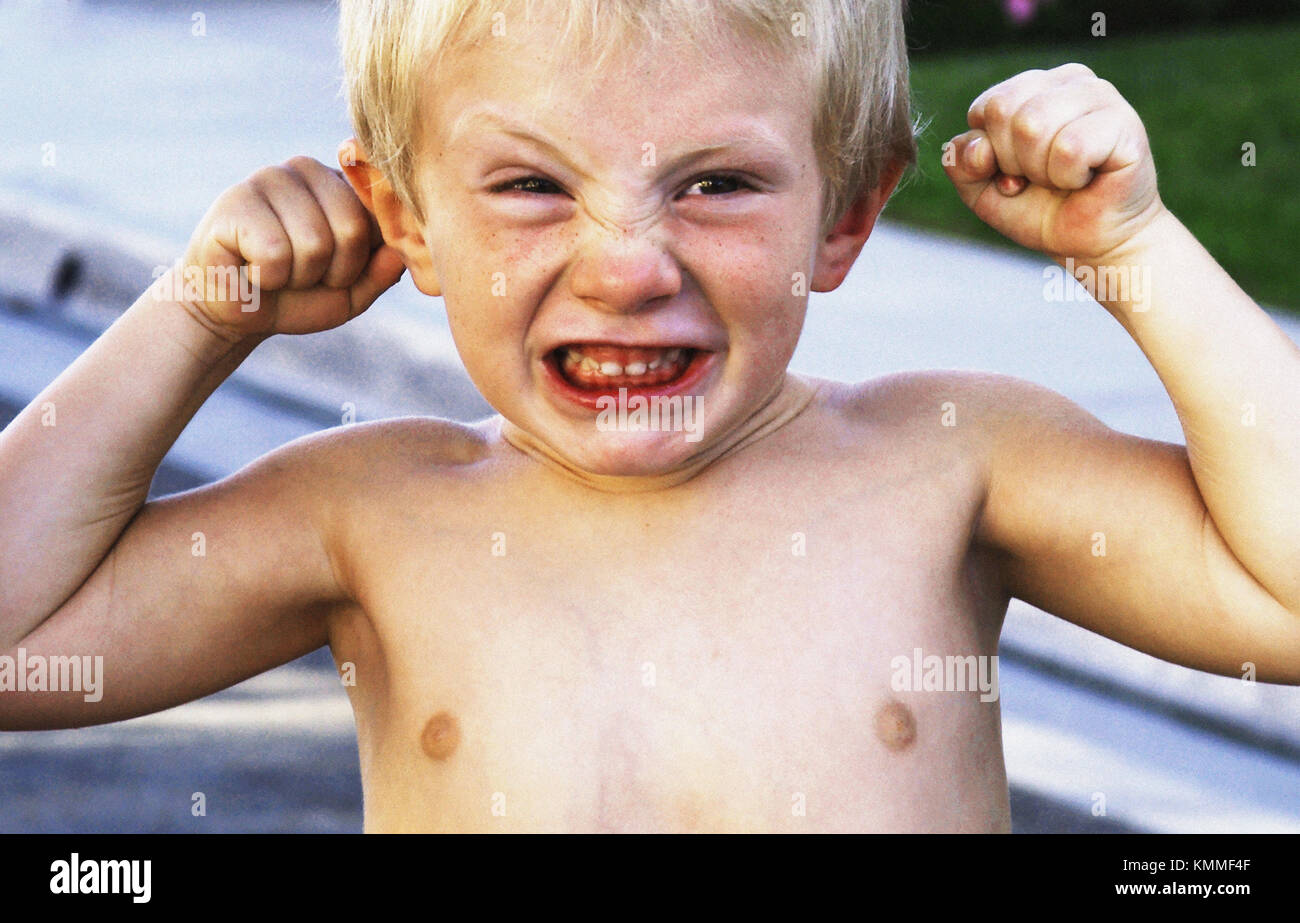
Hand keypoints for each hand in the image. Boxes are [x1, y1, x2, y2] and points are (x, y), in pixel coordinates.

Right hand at [174, 155, 405, 339]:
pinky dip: (268, 278)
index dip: (363, 260)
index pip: (382, 214)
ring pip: (314, 243)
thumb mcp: (353, 291)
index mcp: (345, 184)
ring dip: (299, 277)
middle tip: (305, 275)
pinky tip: (252, 269)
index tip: (338, 271)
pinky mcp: (235, 200)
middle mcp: (309, 169)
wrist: (237, 311)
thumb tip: (404, 249)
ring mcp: (270, 178)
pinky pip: (274, 253)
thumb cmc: (299, 294)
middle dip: (334, 271)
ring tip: (278, 271)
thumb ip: (383, 270)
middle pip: (352, 228)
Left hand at [943, 63, 1164, 260]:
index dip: (990, 153)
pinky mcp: (1123, 121)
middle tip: (1042, 179)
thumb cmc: (1041, 210)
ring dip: (1041, 171)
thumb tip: (977, 146)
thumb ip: (961, 164)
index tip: (1016, 173)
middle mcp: (1068, 80)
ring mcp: (1100, 95)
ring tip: (1064, 179)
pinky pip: (1068, 147)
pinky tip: (1086, 178)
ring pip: (1033, 126)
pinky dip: (1068, 177)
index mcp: (1034, 85)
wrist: (1092, 244)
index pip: (986, 106)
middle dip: (1013, 162)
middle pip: (1003, 111)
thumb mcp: (982, 191)